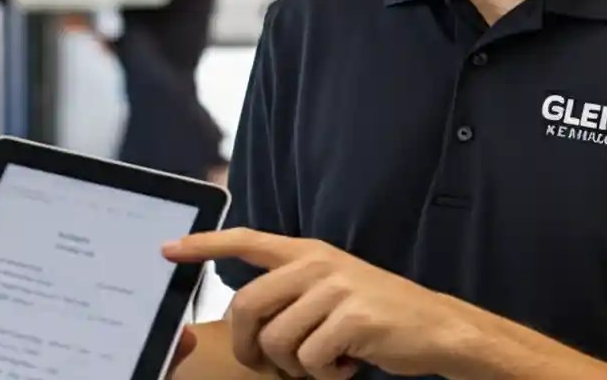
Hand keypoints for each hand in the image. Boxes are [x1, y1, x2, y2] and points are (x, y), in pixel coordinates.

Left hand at [162, 229, 467, 378]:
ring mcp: (335, 289)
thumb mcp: (332, 286)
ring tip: (325, 359)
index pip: (245, 240)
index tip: (168, 249)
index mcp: (308, 252)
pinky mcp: (353, 319)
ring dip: (295, 366)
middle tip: (268, 364)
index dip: (204, 245)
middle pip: (246, 305)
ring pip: (275, 340)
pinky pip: (309, 360)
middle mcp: (317, 264)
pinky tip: (347, 366)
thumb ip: (291, 290)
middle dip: (247, 346)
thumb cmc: (377, 314)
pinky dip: (323, 375)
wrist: (438, 327)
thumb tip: (246, 320)